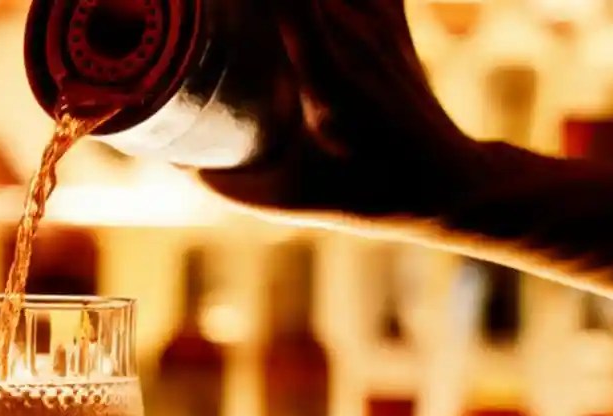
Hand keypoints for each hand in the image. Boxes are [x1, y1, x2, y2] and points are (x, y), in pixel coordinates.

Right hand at [198, 0, 484, 218]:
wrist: (443, 182)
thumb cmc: (363, 195)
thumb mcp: (287, 198)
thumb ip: (223, 182)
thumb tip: (169, 157)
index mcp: (330, 77)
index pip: (282, 3)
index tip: (197, 2)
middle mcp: (356, 35)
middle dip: (246, 0)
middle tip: (198, 6)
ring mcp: (376, 19)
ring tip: (240, 8)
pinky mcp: (388, 13)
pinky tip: (295, 10)